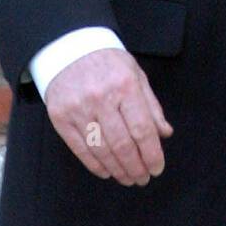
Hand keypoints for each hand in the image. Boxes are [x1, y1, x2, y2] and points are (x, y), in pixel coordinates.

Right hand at [44, 48, 173, 185]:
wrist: (69, 47)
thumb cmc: (108, 62)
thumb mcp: (136, 75)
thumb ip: (151, 106)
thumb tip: (164, 134)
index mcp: (125, 86)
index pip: (142, 130)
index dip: (151, 154)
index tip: (157, 168)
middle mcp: (101, 98)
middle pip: (122, 145)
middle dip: (136, 167)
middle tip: (142, 178)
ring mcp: (78, 109)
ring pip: (101, 150)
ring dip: (117, 170)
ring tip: (128, 178)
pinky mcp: (61, 117)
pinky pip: (80, 149)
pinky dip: (95, 165)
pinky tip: (107, 171)